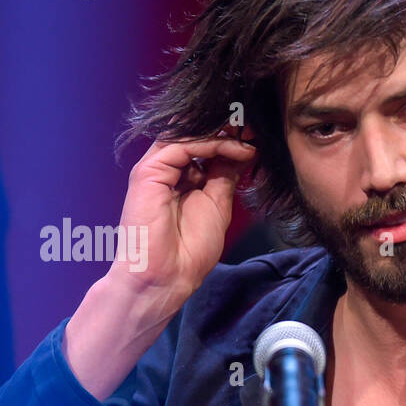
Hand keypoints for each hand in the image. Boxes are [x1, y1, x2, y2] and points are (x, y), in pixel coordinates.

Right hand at [110, 126, 258, 309]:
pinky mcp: (148, 172)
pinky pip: (180, 145)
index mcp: (181, 177)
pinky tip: (234, 150)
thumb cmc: (190, 250)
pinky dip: (210, 144)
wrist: (168, 276)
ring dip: (221, 134)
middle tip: (254, 129)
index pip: (203, 145)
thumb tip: (242, 151)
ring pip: (186, 134)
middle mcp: (166, 169)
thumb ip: (224, 176)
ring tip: (248, 140)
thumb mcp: (218, 204)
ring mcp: (155, 169)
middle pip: (193, 134)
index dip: (229, 139)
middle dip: (225, 130)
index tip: (257, 139)